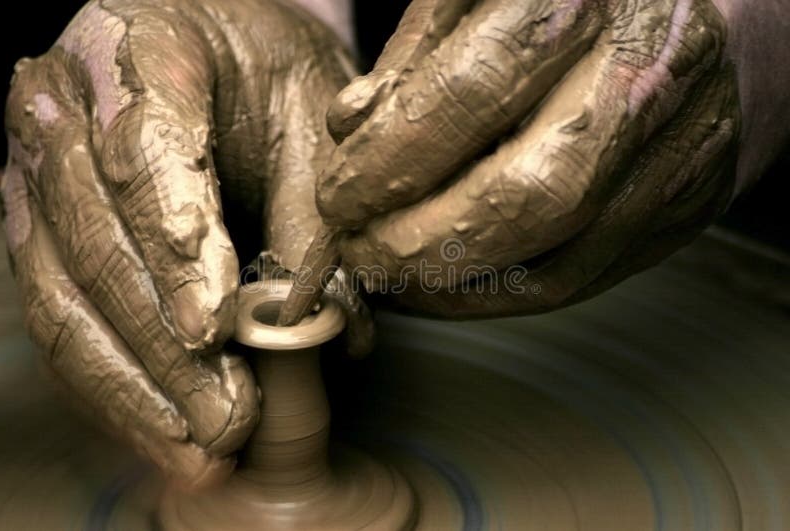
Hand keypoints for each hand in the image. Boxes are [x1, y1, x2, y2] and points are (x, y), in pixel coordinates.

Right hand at [1, 0, 354, 486]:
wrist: (210, 45)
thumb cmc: (263, 71)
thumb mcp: (310, 111)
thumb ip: (310, 207)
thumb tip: (314, 317)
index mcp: (135, 46)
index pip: (144, 146)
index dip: (173, 242)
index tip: (210, 325)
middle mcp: (62, 110)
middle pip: (95, 238)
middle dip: (163, 344)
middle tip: (227, 414)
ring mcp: (36, 177)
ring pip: (64, 297)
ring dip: (134, 386)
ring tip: (201, 445)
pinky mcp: (39, 235)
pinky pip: (60, 320)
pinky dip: (110, 387)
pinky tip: (160, 430)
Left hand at [319, 0, 740, 316]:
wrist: (713, 9)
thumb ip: (415, 59)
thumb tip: (351, 132)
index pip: (466, 98)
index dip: (385, 165)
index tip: (339, 200)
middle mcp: (642, 74)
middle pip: (523, 197)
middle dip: (420, 246)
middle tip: (363, 254)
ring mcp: (677, 148)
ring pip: (558, 257)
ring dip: (456, 285)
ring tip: (397, 276)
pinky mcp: (686, 205)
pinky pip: (585, 279)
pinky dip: (504, 295)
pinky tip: (454, 285)